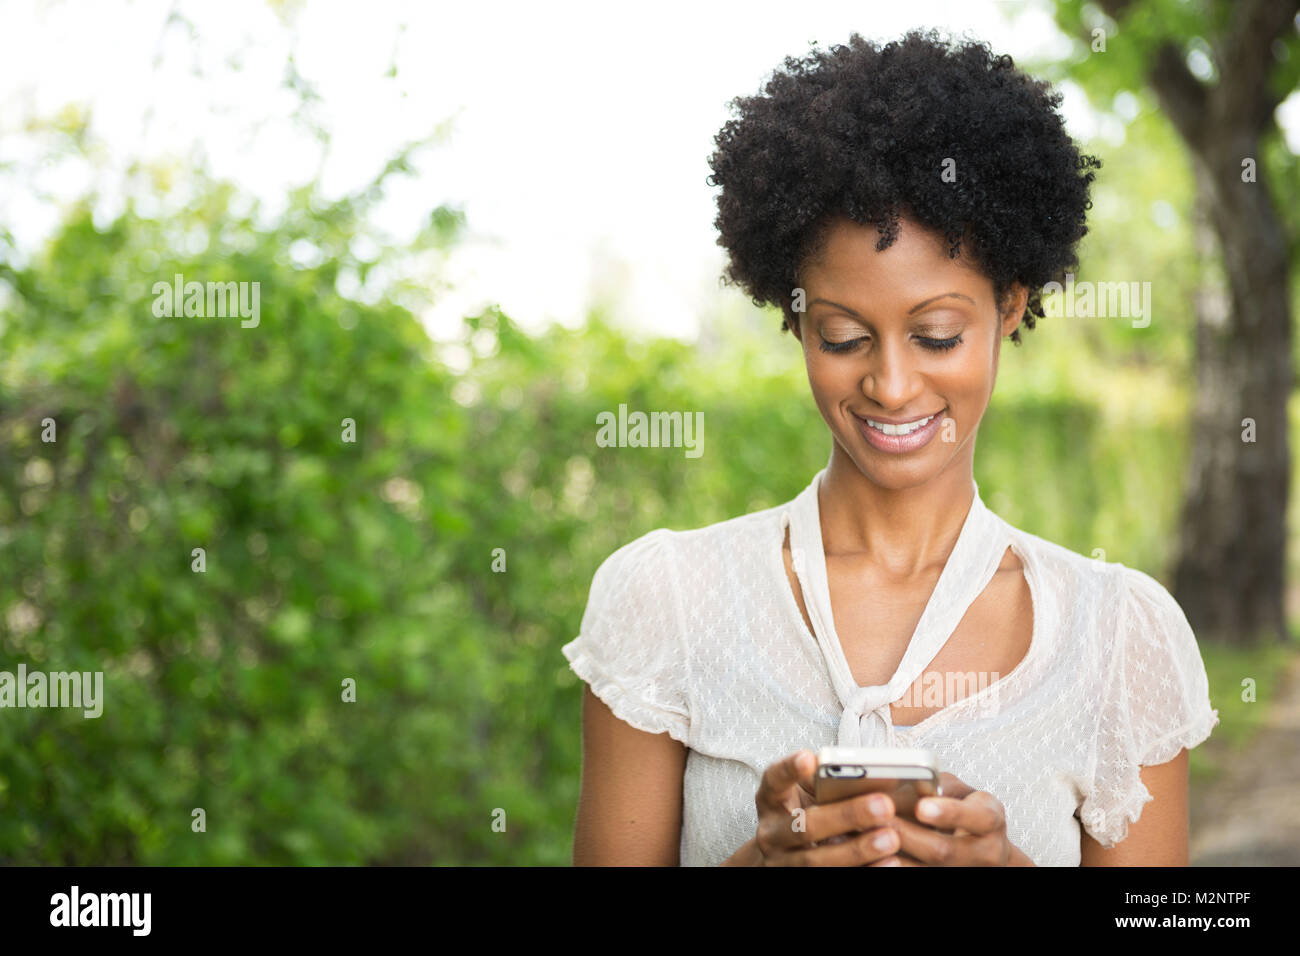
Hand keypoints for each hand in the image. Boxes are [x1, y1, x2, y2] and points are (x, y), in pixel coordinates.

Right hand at [724, 750, 902, 865]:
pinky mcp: (802, 880)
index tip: (809, 758)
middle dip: (845, 815)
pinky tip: (889, 862)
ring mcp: (784, 863)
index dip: (789, 769)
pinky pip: (831, 878)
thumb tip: (862, 771)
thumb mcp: (805, 792)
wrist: (786, 855)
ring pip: (816, 861)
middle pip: (804, 826)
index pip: (774, 780)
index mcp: (772, 800)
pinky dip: (864, 871)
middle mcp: (772, 834)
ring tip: (891, 838)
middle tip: (884, 805)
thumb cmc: (806, 811)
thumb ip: (823, 780)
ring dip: (856, 850)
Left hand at [867, 772, 1034, 865]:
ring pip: (927, 870)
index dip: (949, 813)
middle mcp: (984, 851)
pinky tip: (872, 858)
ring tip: (866, 839)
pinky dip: (892, 867)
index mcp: (989, 819)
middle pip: (942, 850)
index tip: (922, 807)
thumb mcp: (961, 790)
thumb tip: (903, 782)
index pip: (976, 816)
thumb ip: (937, 785)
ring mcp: (964, 871)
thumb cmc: (966, 811)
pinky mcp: (945, 879)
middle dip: (906, 835)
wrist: (986, 848)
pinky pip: (919, 876)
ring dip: (894, 858)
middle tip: (878, 818)